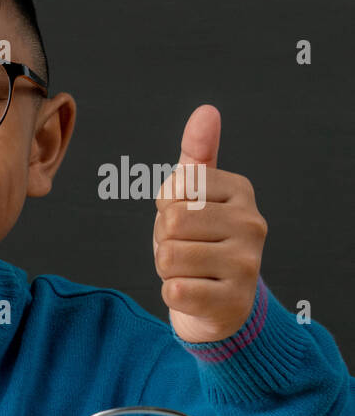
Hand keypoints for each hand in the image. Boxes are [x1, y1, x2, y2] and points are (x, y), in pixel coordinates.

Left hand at [153, 104, 267, 343]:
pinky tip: (194, 292)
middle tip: (185, 249)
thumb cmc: (201, 241)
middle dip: (164, 240)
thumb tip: (206, 111)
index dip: (166, 208)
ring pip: (168, 257)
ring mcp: (247, 264)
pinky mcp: (231, 301)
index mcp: (241, 190)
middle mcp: (252, 223)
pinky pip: (174, 290)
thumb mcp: (195, 196)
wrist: (221, 303)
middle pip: (170, 223)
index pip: (174, 188)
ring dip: (167, 268)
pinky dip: (172, 293)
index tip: (187, 222)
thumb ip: (197, 155)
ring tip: (190, 270)